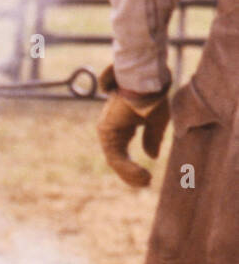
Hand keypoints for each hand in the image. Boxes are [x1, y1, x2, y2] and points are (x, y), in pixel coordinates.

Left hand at [96, 65, 169, 187]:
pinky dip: (127, 167)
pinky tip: (141, 174)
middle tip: (145, 184)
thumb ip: (152, 139)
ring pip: (115, 160)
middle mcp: (110, 132)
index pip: (121, 156)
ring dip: (130, 174)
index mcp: (121, 129)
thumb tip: (151, 157)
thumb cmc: (151, 95)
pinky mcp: (106, 131)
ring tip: (145, 181)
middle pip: (116, 160)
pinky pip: (114, 156)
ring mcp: (106, 131)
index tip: (146, 179)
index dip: (132, 169)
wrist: (145, 79)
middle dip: (130, 175)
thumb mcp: (156, 122)